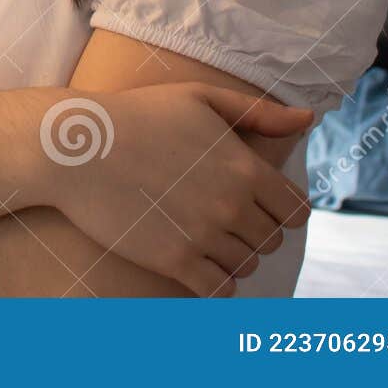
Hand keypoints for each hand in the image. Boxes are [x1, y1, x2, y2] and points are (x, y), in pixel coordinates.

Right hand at [32, 84, 312, 295]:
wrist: (79, 146)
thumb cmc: (139, 114)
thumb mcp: (200, 99)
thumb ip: (259, 112)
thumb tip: (308, 120)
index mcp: (245, 167)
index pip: (295, 211)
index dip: (281, 208)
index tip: (261, 203)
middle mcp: (231, 206)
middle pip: (271, 240)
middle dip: (256, 230)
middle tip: (228, 216)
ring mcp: (202, 236)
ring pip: (246, 265)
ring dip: (235, 254)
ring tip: (210, 236)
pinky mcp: (173, 260)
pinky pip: (218, 289)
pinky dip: (217, 282)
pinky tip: (199, 264)